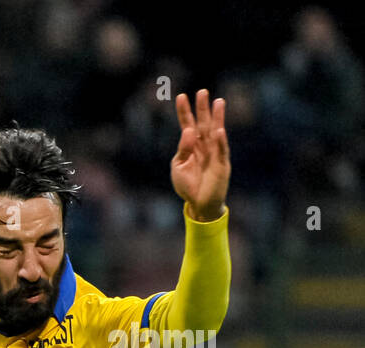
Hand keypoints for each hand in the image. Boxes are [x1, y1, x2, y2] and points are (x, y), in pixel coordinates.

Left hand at [171, 89, 229, 221]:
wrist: (199, 204)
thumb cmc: (188, 185)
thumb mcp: (178, 166)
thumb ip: (183, 149)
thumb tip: (189, 131)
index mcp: (191, 146)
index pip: (188, 125)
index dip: (185, 112)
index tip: (181, 97)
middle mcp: (204, 146)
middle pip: (203, 123)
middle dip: (203, 108)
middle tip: (202, 91)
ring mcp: (214, 153)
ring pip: (215, 132)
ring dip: (217, 118)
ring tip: (218, 101)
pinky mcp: (221, 164)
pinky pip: (221, 150)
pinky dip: (220, 141)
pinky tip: (219, 130)